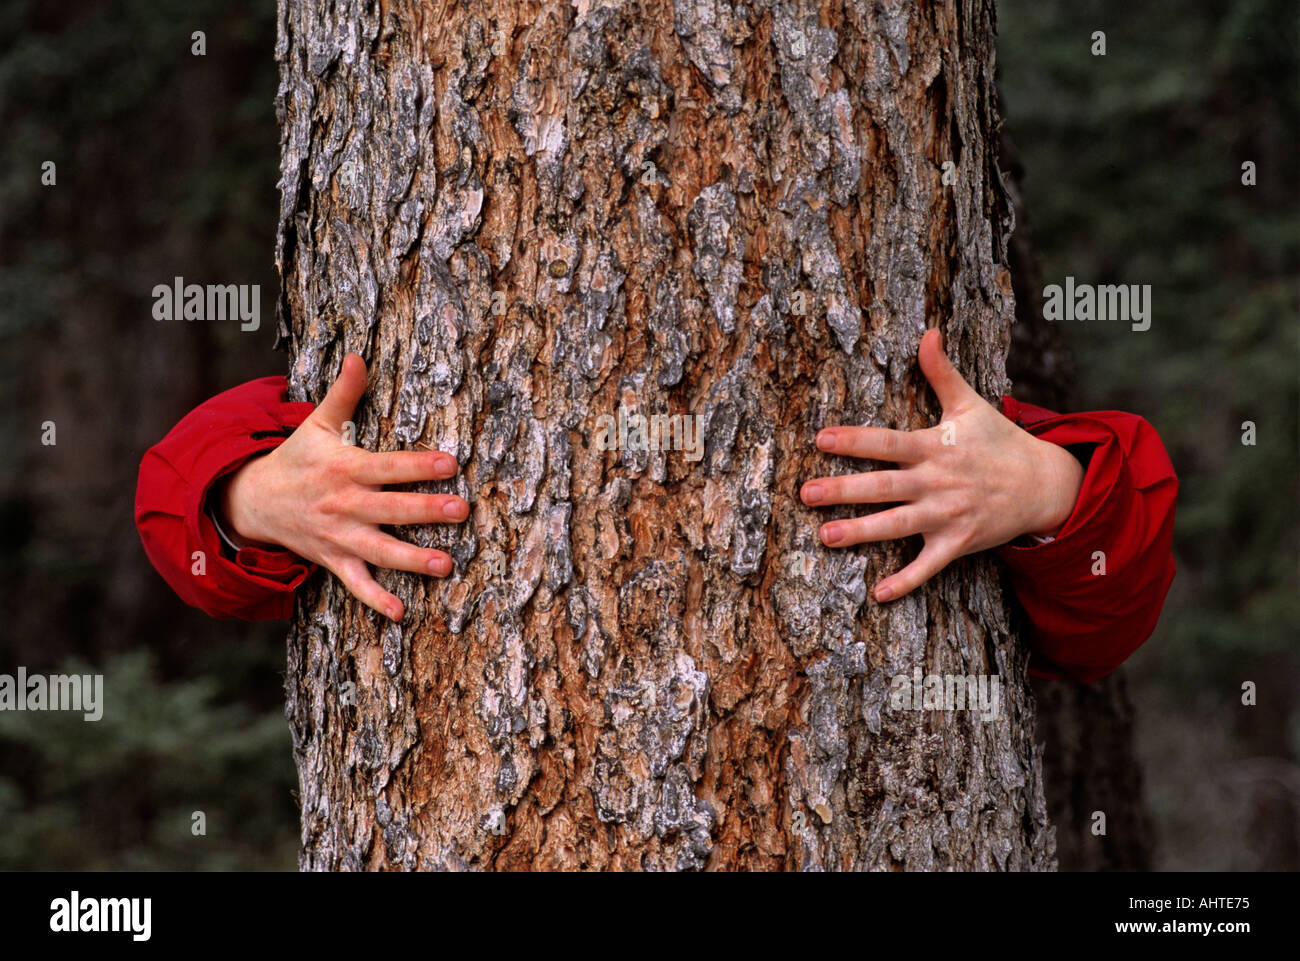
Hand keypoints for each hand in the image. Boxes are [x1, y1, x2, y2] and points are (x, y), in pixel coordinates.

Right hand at [216, 353, 467, 620]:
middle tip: (462, 510)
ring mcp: (338, 536)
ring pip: (379, 550)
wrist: (252, 501)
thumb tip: (359, 355)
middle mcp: (343, 504)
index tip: (451, 463)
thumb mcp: (316, 424)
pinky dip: (376, 599)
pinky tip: (401, 613)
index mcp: (344, 469)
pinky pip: (355, 584)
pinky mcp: (333, 560)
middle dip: (426, 510)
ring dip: (411, 560)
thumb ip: (343, 393)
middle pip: (390, 509)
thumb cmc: (296, 459)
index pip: (387, 466)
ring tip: (445, 565)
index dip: (418, 465)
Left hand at [800, 328, 1084, 602]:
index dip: (855, 440)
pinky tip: (878, 594)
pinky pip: (929, 566)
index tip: (821, 438)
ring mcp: (948, 514)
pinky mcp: (958, 543)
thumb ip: (941, 372)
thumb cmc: (999, 441)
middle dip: (843, 490)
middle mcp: (938, 482)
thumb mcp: (971, 404)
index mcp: (936, 447)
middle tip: (804, 493)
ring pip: (897, 526)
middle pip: (883, 486)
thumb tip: (926, 331)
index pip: (888, 442)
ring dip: (861, 533)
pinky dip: (907, 581)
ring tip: (825, 536)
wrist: (1045, 484)